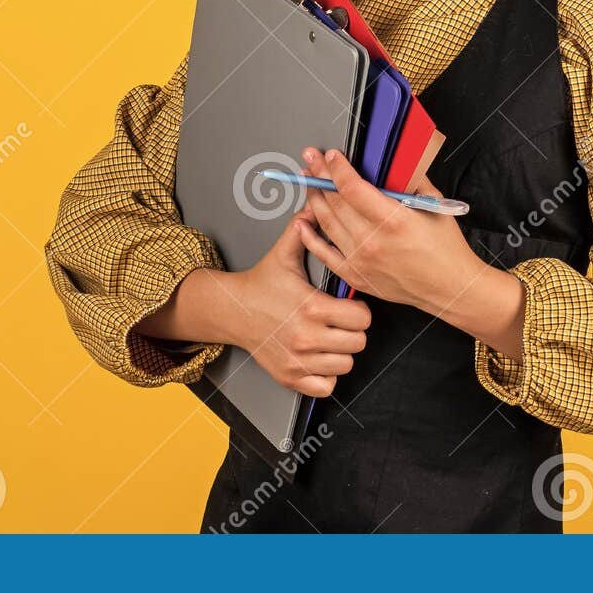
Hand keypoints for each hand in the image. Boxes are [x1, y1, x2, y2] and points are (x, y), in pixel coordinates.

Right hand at [229, 207, 371, 396]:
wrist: (231, 311)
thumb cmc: (261, 284)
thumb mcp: (283, 254)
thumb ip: (303, 229)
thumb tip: (314, 206)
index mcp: (312, 306)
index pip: (361, 318)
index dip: (359, 311)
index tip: (349, 306)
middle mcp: (306, 336)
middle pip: (358, 343)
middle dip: (353, 332)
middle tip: (341, 323)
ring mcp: (298, 359)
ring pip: (345, 365)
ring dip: (341, 353)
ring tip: (330, 339)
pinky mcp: (289, 376)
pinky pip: (326, 386)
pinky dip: (326, 376)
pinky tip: (319, 358)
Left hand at [295, 147, 486, 316]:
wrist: (448, 287)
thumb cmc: (445, 249)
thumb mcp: (435, 206)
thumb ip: (411, 181)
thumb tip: (393, 162)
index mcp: (393, 221)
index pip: (352, 187)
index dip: (338, 168)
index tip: (331, 155)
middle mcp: (373, 241)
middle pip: (335, 202)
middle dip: (320, 176)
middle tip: (310, 160)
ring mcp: (361, 260)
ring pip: (327, 223)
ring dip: (314, 199)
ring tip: (309, 182)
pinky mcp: (356, 276)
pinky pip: (324, 253)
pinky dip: (310, 236)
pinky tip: (302, 221)